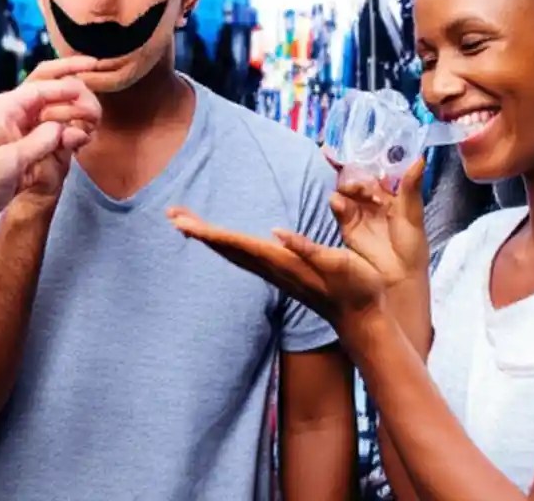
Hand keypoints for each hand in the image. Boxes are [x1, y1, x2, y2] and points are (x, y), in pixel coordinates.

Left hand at [14, 58, 100, 201]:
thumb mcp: (8, 159)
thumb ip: (39, 141)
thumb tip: (64, 129)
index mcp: (6, 109)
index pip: (41, 87)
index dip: (66, 84)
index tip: (89, 85)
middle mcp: (15, 116)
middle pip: (50, 96)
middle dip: (75, 98)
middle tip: (95, 110)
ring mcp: (22, 133)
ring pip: (55, 117)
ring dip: (74, 119)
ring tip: (91, 127)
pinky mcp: (26, 151)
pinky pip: (52, 138)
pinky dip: (68, 137)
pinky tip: (80, 140)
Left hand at [166, 208, 403, 325]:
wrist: (362, 319)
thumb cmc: (356, 289)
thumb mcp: (338, 264)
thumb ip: (307, 248)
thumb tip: (277, 233)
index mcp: (281, 262)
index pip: (237, 244)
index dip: (210, 233)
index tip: (182, 223)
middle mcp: (272, 268)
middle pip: (227, 248)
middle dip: (199, 231)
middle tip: (172, 213)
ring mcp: (275, 272)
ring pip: (233, 253)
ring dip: (209, 237)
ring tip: (186, 224)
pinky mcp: (281, 273)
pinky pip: (246, 256)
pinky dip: (228, 244)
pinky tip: (220, 239)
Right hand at [330, 157, 427, 281]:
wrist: (397, 278)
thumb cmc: (411, 247)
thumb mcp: (412, 215)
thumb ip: (410, 187)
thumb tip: (420, 158)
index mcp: (394, 195)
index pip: (381, 172)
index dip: (373, 160)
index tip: (364, 148)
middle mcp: (376, 200)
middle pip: (361, 179)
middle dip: (356, 174)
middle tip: (356, 177)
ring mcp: (360, 211)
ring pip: (349, 191)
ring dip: (347, 187)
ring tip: (349, 190)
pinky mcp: (347, 224)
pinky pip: (340, 207)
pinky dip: (338, 202)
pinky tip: (340, 203)